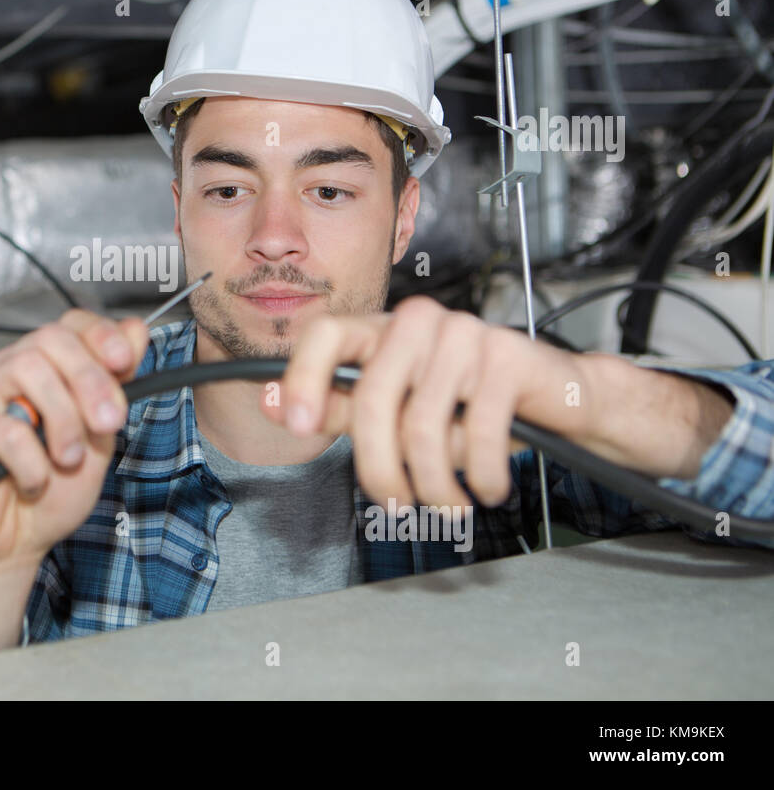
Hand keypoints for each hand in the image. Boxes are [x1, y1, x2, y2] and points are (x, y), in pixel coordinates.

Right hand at [0, 309, 148, 574]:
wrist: (14, 545)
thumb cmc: (52, 491)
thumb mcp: (100, 438)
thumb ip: (117, 387)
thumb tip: (137, 331)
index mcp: (47, 369)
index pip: (70, 325)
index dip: (100, 334)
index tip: (125, 362)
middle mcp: (11, 372)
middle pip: (49, 339)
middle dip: (89, 379)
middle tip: (109, 423)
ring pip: (26, 369)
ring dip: (63, 419)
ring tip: (69, 460)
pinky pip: (3, 428)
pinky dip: (31, 461)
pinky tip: (34, 482)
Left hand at [262, 295, 581, 509]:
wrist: (559, 400)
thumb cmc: (471, 406)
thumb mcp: (398, 411)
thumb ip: (338, 406)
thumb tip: (268, 401)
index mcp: (383, 330)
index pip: (326, 334)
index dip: (302, 377)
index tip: (293, 425)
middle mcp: (418, 321)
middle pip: (372, 399)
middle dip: (378, 468)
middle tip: (395, 506)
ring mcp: (464, 333)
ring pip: (423, 426)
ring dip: (434, 485)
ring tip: (448, 505)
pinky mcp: (507, 356)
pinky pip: (479, 432)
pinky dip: (483, 475)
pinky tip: (489, 488)